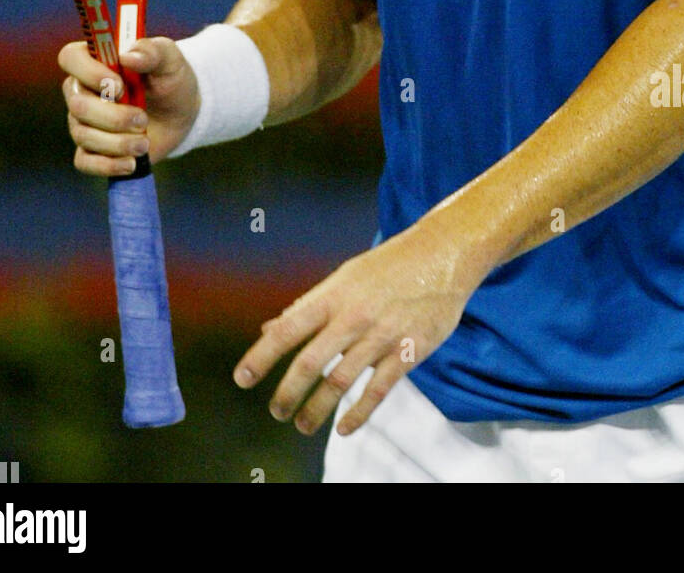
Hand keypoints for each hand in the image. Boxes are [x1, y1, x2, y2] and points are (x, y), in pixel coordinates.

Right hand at [59, 36, 199, 175]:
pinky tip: (131, 162)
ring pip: (83, 135)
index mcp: (95, 60)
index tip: (119, 85)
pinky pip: (85, 161)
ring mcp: (84, 121)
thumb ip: (152, 51)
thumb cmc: (170, 79)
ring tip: (144, 143)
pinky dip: (108, 165)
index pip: (70, 58)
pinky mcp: (92, 149)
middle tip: (143, 119)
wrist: (182, 113)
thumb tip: (128, 56)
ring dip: (117, 142)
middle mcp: (82, 89)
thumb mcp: (170, 59)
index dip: (89, 73)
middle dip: (113, 117)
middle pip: (77, 105)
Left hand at [232, 221, 480, 436]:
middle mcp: (353, 316)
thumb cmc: (387, 266)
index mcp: (333, 294)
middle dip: (287, 393)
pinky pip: (378, 390)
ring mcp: (381, 335)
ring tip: (303, 425)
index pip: (288, 328)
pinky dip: (358, 413)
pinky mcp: (408, 351)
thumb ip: (309, 307)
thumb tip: (269, 329)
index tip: (242, 379)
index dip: (261, 355)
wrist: (442, 254)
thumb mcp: (345, 277)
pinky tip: (344, 428)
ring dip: (316, 410)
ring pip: (340, 382)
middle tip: (276, 412)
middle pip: (309, 362)